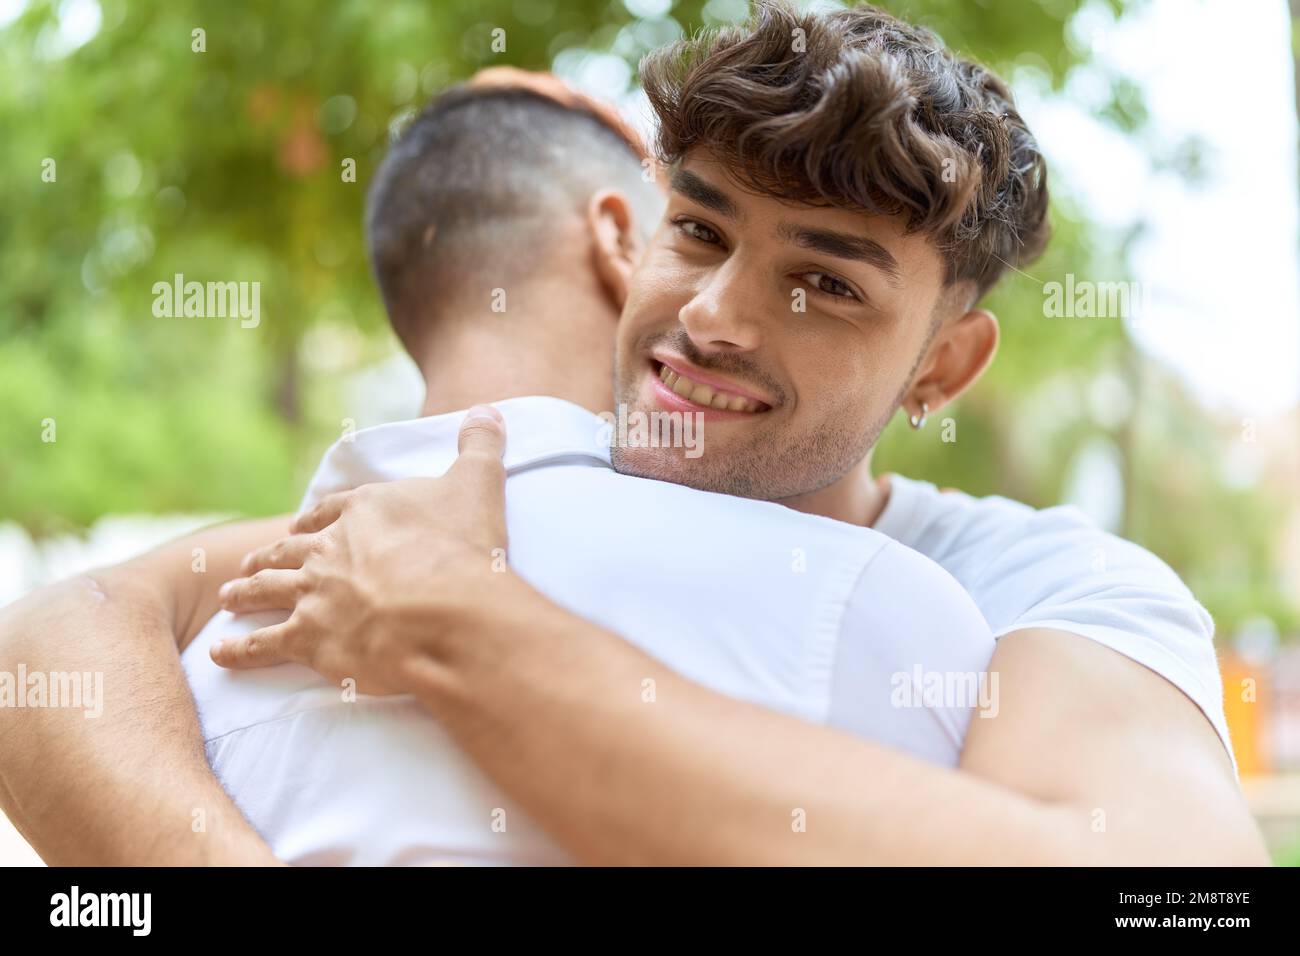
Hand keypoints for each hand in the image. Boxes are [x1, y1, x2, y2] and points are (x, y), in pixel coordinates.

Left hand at [211, 404, 519, 694]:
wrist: (444, 610)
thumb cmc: (461, 548)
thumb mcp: (478, 483)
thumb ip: (480, 446)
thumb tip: (488, 410)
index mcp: (365, 512)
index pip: (332, 511)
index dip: (316, 519)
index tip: (301, 524)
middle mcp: (330, 548)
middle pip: (291, 549)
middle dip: (270, 555)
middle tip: (249, 563)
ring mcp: (314, 594)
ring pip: (268, 589)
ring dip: (246, 592)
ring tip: (228, 596)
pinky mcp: (309, 639)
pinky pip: (264, 646)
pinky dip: (239, 650)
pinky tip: (219, 652)